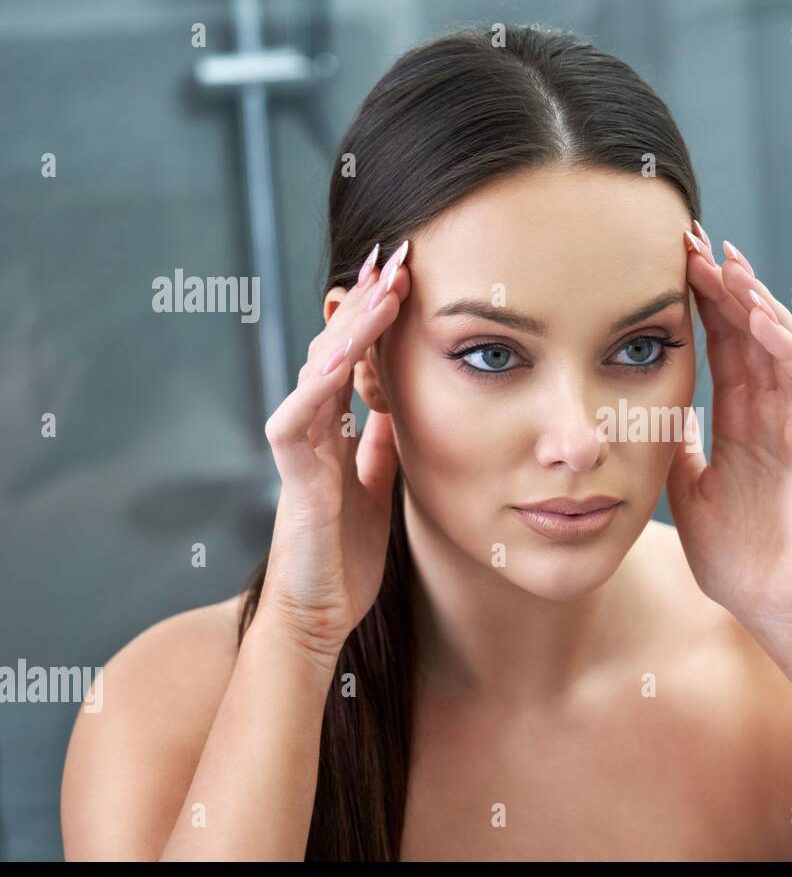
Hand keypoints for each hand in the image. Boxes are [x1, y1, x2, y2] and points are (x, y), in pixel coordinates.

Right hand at [257, 241, 410, 664]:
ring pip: (317, 372)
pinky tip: (341, 355)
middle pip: (337, 350)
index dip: (382, 319)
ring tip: (382, 290)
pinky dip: (316, 386)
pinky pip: (296, 421)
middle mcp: (314, 430)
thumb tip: (400, 404)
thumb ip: (382, 445)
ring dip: (351, 330)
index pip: (359, 358)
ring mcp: (299, 451)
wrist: (318, 617)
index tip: (413, 278)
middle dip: (367, 306)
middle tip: (399, 259)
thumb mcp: (379, 487)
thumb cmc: (345, 556)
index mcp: (338, 430)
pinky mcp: (292, 479)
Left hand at [667, 221, 791, 716]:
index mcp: (744, 422)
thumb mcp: (692, 495)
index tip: (671, 260)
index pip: (723, 346)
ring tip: (725, 267)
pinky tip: (759, 322)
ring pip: (783, 347)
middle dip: (725, 285)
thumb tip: (654, 413)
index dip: (701, 302)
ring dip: (755, 305)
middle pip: (751, 333)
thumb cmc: (744, 564)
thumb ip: (680, 450)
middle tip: (693, 239)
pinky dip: (788, 350)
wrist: (781, 614)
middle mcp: (776, 414)